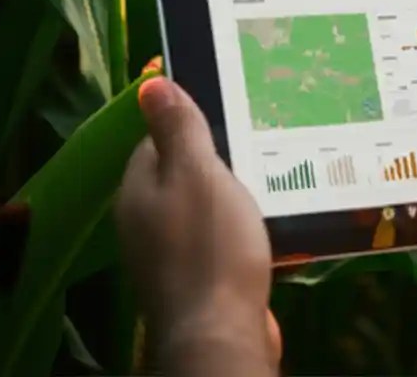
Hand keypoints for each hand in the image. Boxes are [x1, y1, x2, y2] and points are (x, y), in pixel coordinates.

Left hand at [116, 77, 279, 376]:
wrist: (220, 334)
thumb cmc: (209, 246)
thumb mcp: (197, 174)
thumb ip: (178, 129)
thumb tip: (149, 82)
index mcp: (137, 190)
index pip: (158, 140)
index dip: (192, 124)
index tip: (233, 112)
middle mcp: (146, 222)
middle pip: (183, 176)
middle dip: (220, 161)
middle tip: (264, 142)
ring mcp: (171, 256)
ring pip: (205, 210)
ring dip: (236, 198)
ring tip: (278, 179)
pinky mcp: (200, 282)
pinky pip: (221, 242)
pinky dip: (243, 232)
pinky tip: (272, 226)